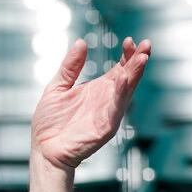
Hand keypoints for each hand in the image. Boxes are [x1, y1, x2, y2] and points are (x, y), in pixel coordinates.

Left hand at [31, 37, 150, 170]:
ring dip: (135, 75)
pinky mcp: (105, 128)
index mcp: (98, 89)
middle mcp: (107, 100)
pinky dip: (121, 94)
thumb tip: (81, 42)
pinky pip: (115, 109)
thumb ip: (70, 67)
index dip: (127, 55)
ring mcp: (108, 114)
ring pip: (127, 92)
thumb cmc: (50, 123)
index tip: (129, 40)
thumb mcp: (57, 87)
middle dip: (138, 61)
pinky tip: (124, 80)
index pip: (120, 69)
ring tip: (142, 58)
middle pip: (129, 77)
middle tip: (147, 44)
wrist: (44, 151)